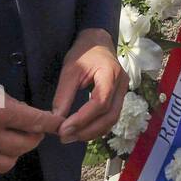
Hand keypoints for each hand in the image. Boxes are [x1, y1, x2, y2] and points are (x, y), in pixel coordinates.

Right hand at [0, 66, 61, 180]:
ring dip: (13, 153)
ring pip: (9, 163)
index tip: (59, 125)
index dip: (50, 124)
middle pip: (24, 146)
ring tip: (6, 142)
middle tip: (28, 132)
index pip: (34, 122)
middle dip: (31, 138)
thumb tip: (34, 120)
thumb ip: (11, 107)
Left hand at [52, 28, 127, 144]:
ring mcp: (123, 92)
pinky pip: (111, 117)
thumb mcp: (70, 70)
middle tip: (65, 137)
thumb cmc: (84, 52)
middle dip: (87, 130)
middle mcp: (122, 85)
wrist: (99, 42)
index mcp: (111, 73)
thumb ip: (64, 95)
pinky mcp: (119, 97)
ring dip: (92, 132)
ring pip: (112, 120)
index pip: (100, 102)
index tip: (63, 129)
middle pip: (110, 116)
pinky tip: (82, 130)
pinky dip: (97, 127)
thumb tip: (56, 120)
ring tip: (71, 136)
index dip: (82, 119)